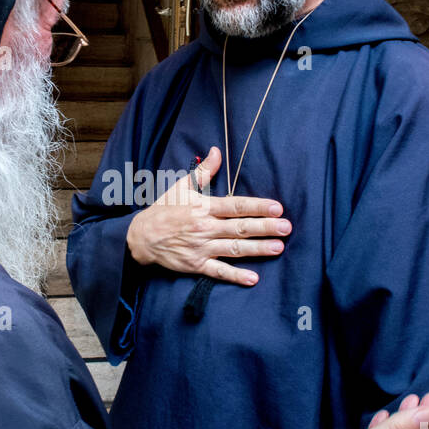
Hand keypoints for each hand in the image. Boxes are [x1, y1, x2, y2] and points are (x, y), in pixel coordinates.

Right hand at [124, 146, 291, 286]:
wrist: (140, 237)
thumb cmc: (164, 210)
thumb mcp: (182, 187)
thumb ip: (204, 172)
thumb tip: (216, 151)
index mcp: (204, 208)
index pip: (235, 206)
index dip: (257, 206)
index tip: (277, 207)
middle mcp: (205, 228)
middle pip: (240, 228)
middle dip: (265, 227)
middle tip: (287, 228)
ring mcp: (201, 248)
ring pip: (234, 249)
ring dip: (257, 249)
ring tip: (278, 248)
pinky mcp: (196, 265)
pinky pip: (218, 271)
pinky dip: (235, 276)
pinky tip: (253, 278)